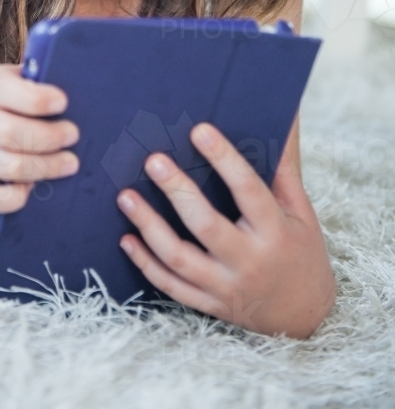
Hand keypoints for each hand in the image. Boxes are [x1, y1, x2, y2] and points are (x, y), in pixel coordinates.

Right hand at [0, 64, 79, 212]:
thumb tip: (80, 87)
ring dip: (44, 167)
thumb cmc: (13, 107)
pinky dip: (15, 198)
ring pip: (6, 166)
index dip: (35, 99)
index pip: (4, 90)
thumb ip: (43, 83)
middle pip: (8, 132)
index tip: (63, 103)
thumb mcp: (23, 84)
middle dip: (47, 137)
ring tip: (69, 163)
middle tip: (73, 136)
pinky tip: (33, 188)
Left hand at [116, 122, 334, 337]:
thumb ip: (285, 164)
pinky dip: (146, 264)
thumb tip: (286, 114)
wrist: (304, 316)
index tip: (200, 130)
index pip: (248, 191)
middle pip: (207, 226)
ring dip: (149, 227)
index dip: (225, 159)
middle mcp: (249, 262)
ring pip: (180, 259)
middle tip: (153, 160)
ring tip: (125, 197)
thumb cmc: (301, 251)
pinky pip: (171, 286)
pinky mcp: (209, 304)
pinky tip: (126, 238)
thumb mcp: (300, 210)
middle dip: (177, 192)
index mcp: (275, 232)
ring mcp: (226, 287)